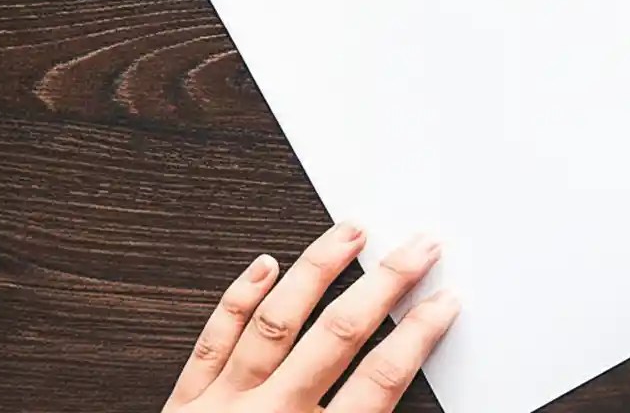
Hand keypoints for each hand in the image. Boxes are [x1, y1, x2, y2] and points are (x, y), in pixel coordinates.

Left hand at [163, 224, 458, 412]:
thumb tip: (404, 410)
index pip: (381, 379)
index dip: (420, 334)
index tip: (446, 301)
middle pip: (339, 335)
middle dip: (386, 285)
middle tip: (417, 247)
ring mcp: (224, 406)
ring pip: (278, 321)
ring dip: (319, 271)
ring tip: (351, 234)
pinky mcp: (183, 403)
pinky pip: (213, 339)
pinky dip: (238, 297)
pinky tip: (262, 264)